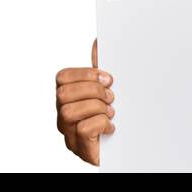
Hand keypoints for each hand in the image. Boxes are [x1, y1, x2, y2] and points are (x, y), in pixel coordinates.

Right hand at [55, 37, 114, 165]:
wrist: (129, 149)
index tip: (108, 78)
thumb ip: (102, 69)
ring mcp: (69, 134)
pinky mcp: (81, 148)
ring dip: (97, 108)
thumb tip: (99, 42)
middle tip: (111, 98)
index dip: (85, 74)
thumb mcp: (111, 89)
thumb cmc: (117, 116)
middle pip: (63, 94)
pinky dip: (101, 124)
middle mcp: (64, 116)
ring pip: (69, 112)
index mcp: (70, 98)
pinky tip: (111, 128)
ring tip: (110, 113)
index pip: (62, 77)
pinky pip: (83, 129)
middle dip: (92, 91)